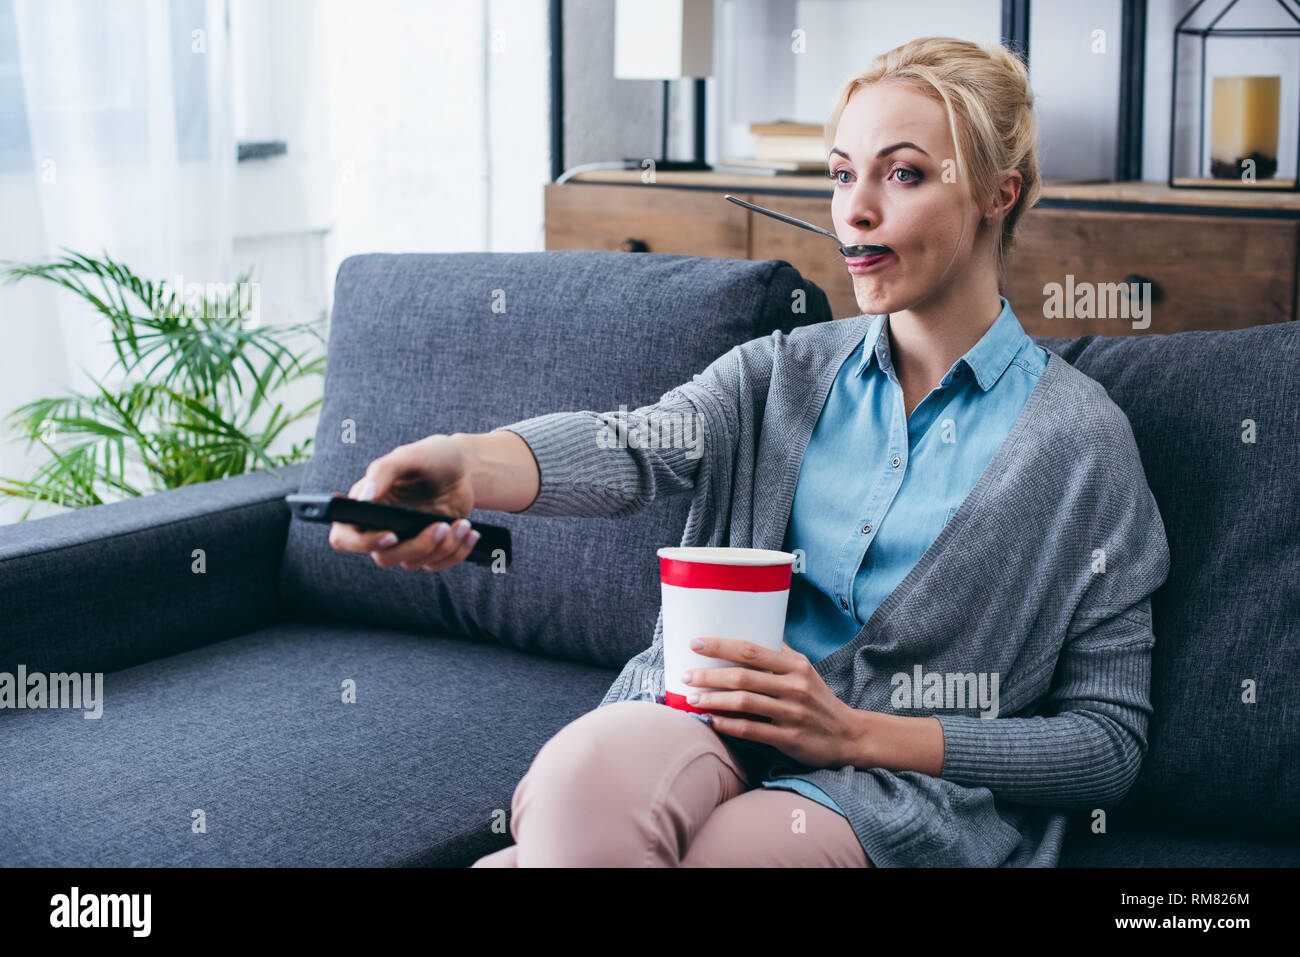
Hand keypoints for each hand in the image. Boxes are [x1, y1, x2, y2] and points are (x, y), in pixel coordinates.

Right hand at [328, 434, 480, 572]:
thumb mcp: (408, 456)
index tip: (392, 534)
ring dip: (443, 546)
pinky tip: (470, 532)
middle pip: (385, 557)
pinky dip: (457, 551)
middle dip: (417, 546)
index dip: (363, 543)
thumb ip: (382, 472)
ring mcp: (405, 539)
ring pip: (414, 562)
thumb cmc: (432, 456)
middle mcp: (381, 526)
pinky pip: (437, 564)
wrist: (465, 466)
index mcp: (366, 505)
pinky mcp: (429, 547)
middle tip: (442, 525)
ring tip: (463, 523)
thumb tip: (362, 498)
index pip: (345, 537)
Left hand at [681, 637, 859, 768]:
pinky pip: (752, 730)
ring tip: (692, 699)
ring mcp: (792, 713)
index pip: (751, 650)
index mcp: (796, 665)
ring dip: (713, 700)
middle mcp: (795, 686)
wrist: (848, 735)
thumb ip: (781, 653)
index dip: (721, 646)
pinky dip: (729, 725)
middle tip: (685, 675)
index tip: (695, 643)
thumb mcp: (805, 670)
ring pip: (744, 702)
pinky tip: (712, 721)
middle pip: (743, 676)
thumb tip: (756, 628)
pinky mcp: (790, 738)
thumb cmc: (818, 699)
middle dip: (709, 675)